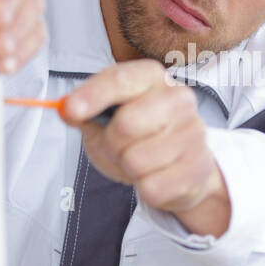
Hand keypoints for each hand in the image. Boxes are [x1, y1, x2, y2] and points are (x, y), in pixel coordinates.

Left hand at [60, 59, 230, 236]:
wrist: (179, 164)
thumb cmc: (140, 136)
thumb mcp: (105, 118)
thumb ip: (82, 111)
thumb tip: (65, 109)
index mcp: (153, 78)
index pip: (121, 79)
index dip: (93, 95)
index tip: (71, 110)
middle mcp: (179, 99)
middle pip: (127, 125)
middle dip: (112, 144)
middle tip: (118, 147)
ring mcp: (194, 133)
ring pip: (137, 161)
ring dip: (129, 168)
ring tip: (139, 161)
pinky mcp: (199, 167)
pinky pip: (152, 187)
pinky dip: (144, 188)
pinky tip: (155, 176)